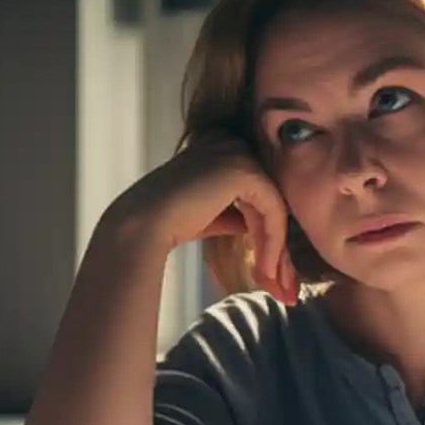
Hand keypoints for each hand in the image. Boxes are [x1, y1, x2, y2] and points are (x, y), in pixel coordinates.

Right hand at [98, 130, 297, 303]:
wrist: (145, 223)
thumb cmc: (171, 222)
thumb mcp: (212, 214)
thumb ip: (236, 214)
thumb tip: (254, 226)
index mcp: (222, 148)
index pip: (257, 192)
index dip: (266, 230)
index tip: (270, 267)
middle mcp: (232, 143)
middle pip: (269, 199)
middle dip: (276, 242)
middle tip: (279, 279)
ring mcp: (238, 153)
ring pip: (274, 206)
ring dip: (276, 247)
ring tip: (273, 280)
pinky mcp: (244, 170)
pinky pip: (272, 209)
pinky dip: (273, 241)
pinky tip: (267, 266)